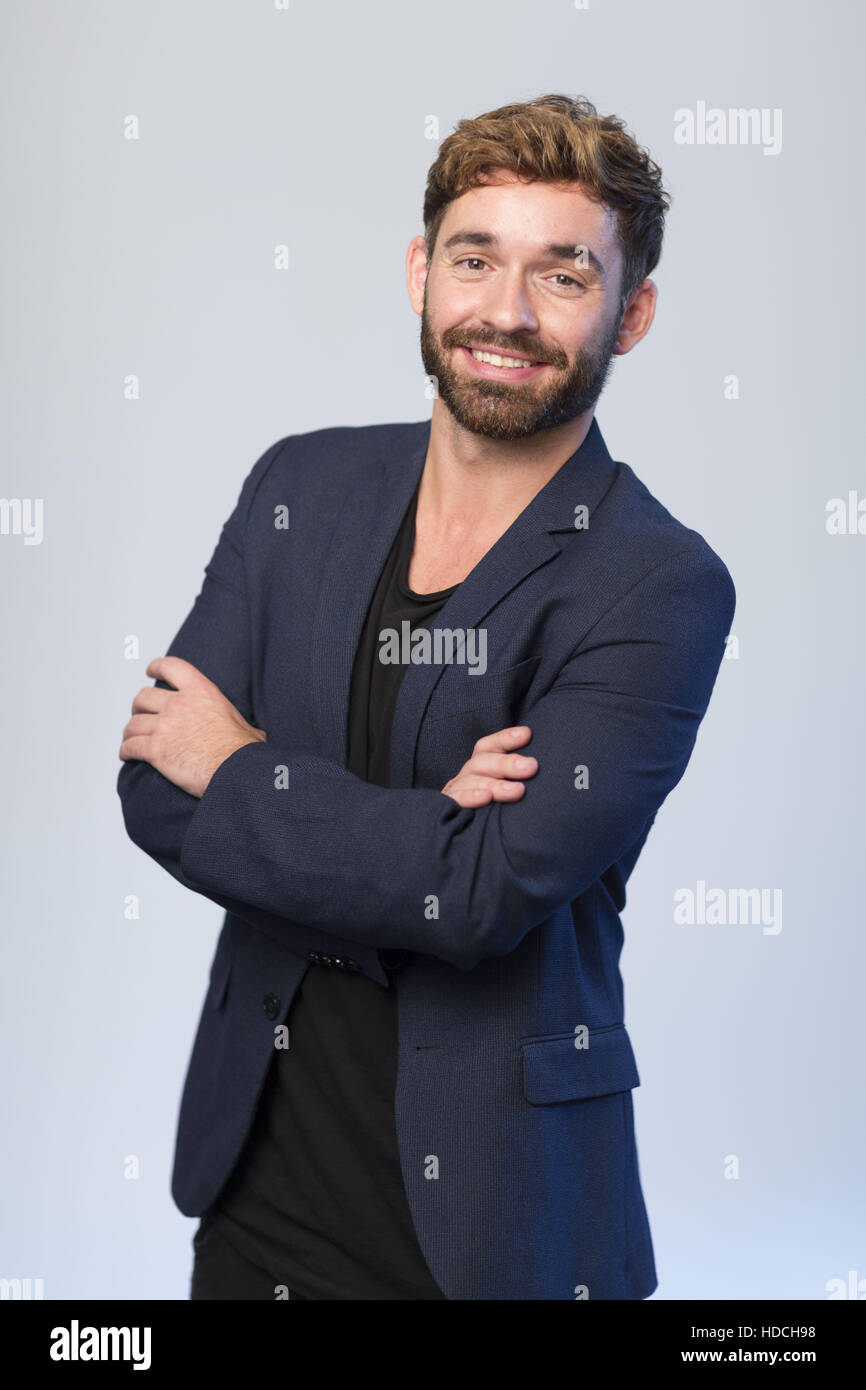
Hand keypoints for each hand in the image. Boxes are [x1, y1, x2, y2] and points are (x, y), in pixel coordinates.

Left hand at [118, 655, 266, 798]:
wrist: (236, 772)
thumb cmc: (243, 752)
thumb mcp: (245, 725)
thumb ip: (237, 724)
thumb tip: (256, 736)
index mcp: (201, 692)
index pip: (171, 667)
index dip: (157, 667)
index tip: (151, 670)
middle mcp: (179, 705)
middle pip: (143, 697)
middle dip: (139, 706)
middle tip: (140, 714)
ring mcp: (165, 727)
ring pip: (133, 724)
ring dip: (130, 732)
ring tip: (131, 739)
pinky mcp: (155, 750)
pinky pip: (130, 747)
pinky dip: (125, 751)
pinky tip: (127, 756)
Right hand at [441, 725, 536, 806]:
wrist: (453, 839)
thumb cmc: (490, 810)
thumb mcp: (501, 788)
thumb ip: (517, 777)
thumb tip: (539, 767)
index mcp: (480, 767)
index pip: (489, 746)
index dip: (506, 739)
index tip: (526, 734)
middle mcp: (467, 776)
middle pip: (482, 762)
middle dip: (507, 763)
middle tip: (531, 766)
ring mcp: (455, 791)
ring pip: (472, 781)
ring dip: (496, 784)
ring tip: (518, 790)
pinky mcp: (448, 808)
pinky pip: (456, 801)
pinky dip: (470, 797)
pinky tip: (486, 798)